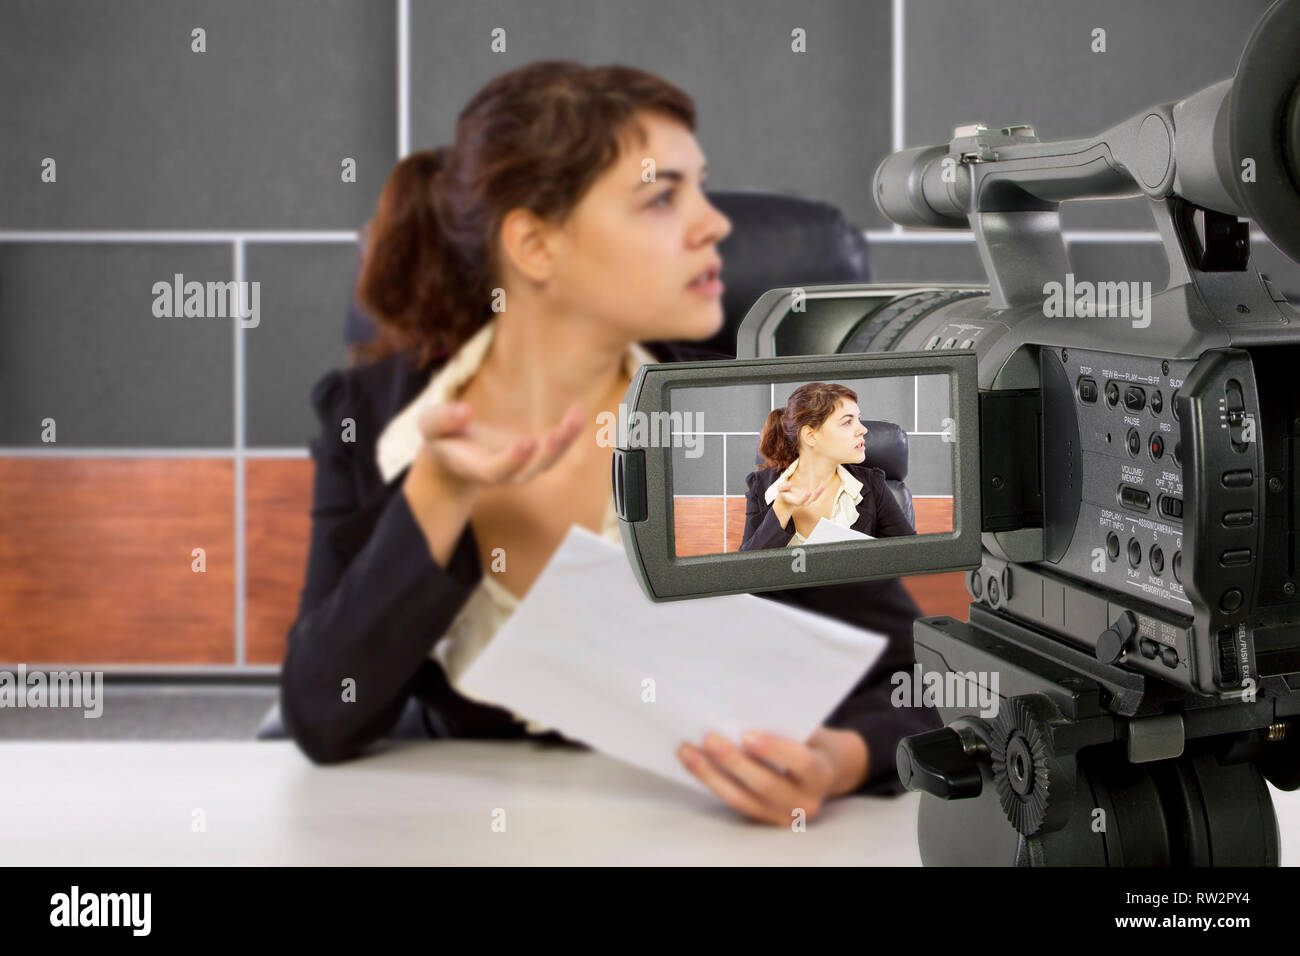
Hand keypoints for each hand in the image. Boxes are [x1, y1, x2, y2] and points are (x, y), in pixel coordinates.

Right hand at [413, 398, 585, 490]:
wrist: (454, 450)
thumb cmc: (441, 436)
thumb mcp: (430, 425)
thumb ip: (443, 420)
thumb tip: (464, 411)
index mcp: (475, 468)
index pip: (495, 472)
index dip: (510, 460)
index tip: (524, 441)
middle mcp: (502, 473)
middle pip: (527, 472)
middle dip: (544, 455)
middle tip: (557, 434)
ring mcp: (520, 466)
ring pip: (547, 462)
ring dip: (564, 442)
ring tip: (576, 417)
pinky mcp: (533, 453)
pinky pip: (555, 447)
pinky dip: (568, 431)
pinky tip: (578, 411)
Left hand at [676, 726, 865, 824]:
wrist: (823, 769)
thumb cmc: (808, 739)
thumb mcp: (806, 729)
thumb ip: (784, 725)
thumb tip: (738, 709)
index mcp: (821, 774)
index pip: (801, 763)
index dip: (774, 750)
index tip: (747, 735)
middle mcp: (805, 802)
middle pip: (765, 785)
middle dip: (734, 762)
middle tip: (709, 739)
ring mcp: (782, 816)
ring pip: (741, 799)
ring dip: (710, 774)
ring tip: (687, 751)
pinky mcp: (761, 819)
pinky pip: (732, 801)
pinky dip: (710, 780)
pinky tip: (693, 761)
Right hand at [774, 479, 825, 509]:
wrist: (786, 498)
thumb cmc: (783, 493)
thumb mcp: (780, 489)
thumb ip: (783, 486)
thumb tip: (790, 484)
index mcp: (793, 501)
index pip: (799, 501)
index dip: (804, 498)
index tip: (808, 492)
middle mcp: (801, 502)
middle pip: (809, 502)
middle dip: (814, 496)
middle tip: (818, 490)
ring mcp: (806, 500)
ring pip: (814, 498)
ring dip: (819, 492)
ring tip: (823, 485)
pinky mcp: (809, 497)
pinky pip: (816, 494)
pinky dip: (820, 490)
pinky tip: (823, 484)